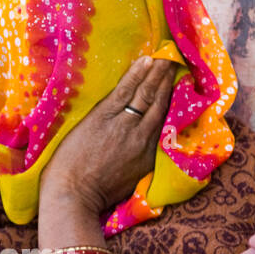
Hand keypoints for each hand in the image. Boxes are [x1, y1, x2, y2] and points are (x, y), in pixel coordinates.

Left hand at [38, 56, 177, 215]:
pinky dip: (137, 74)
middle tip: (178, 60)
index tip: (180, 86)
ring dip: (158, 72)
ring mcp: (125, 125)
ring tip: (166, 55)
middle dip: (170, 80)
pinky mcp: (105, 117)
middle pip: (161, 104)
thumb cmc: (96, 196)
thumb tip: (144, 155)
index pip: (165, 123)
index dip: (173, 102)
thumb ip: (140, 166)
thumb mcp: (130, 184)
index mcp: (149, 156)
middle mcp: (144, 138)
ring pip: (147, 94)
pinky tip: (146, 60)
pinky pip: (126, 91)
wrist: (74, 198)